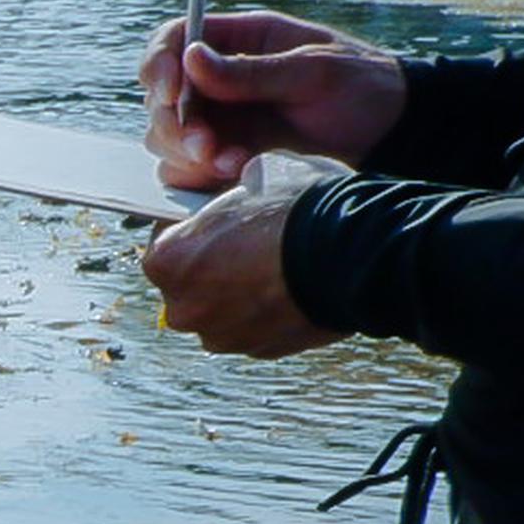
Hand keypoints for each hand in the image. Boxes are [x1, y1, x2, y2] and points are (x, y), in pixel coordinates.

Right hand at [139, 8, 404, 188]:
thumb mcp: (313, 72)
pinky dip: (201, 175)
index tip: (170, 94)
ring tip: (232, 163)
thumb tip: (190, 58)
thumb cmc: (363, 86)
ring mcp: (221, 118)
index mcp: (241, 40)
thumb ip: (250, 71)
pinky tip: (236, 173)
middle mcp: (220, 78)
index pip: (175, 39)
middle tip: (206, 146)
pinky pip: (187, 168)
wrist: (391, 134)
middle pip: (160, 96)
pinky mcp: (226, 154)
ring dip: (188, 154)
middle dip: (175, 124)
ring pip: (166, 137)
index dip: (159, 63)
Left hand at [141, 180, 338, 358]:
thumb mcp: (260, 173)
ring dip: (243, 296)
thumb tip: (244, 187)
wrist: (357, 251)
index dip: (198, 230)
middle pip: (192, 285)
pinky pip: (256, 329)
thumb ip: (234, 192)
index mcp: (167, 261)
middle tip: (256, 246)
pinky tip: (297, 291)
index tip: (222, 224)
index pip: (168, 243)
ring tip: (282, 270)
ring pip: (223, 312)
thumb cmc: (302, 206)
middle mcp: (181, 307)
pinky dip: (270, 314)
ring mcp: (220, 335)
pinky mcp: (257, 351)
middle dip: (217, 268)